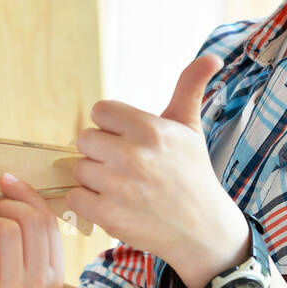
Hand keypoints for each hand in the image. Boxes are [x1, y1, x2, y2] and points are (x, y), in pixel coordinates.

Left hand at [0, 174, 64, 287]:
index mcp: (53, 275)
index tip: (5, 181)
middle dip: (4, 204)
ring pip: (7, 229)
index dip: (26, 194)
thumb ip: (28, 236)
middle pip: (31, 220)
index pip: (49, 221)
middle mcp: (39, 286)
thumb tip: (17, 184)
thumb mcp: (18, 267)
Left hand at [67, 54, 248, 287]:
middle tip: (125, 166)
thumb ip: (190, 88)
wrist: (203, 230)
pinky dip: (86, 202)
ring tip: (120, 186)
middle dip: (100, 152)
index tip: (128, 141)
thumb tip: (212, 57)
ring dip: (93, 178)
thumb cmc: (193, 173)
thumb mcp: (191, 128)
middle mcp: (134, 155)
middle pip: (84, 139)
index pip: (100, 112)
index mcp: (150, 129)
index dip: (111, 127)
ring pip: (78, 168)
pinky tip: (111, 203)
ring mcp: (119, 187)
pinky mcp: (108, 215)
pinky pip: (74, 197)